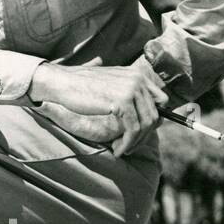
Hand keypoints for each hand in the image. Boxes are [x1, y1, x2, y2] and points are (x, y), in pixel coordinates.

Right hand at [30, 55, 167, 156]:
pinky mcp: (122, 102)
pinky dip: (127, 143)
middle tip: (129, 146)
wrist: (62, 82)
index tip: (140, 132)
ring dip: (136, 142)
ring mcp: (131, 90)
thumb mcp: (109, 81)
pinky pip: (133, 129)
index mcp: (137, 74)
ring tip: (122, 149)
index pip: (161, 99)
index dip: (153, 118)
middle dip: (145, 135)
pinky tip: (117, 149)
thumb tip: (138, 100)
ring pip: (146, 124)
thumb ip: (125, 87)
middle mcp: (138, 79)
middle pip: (155, 115)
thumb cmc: (80, 84)